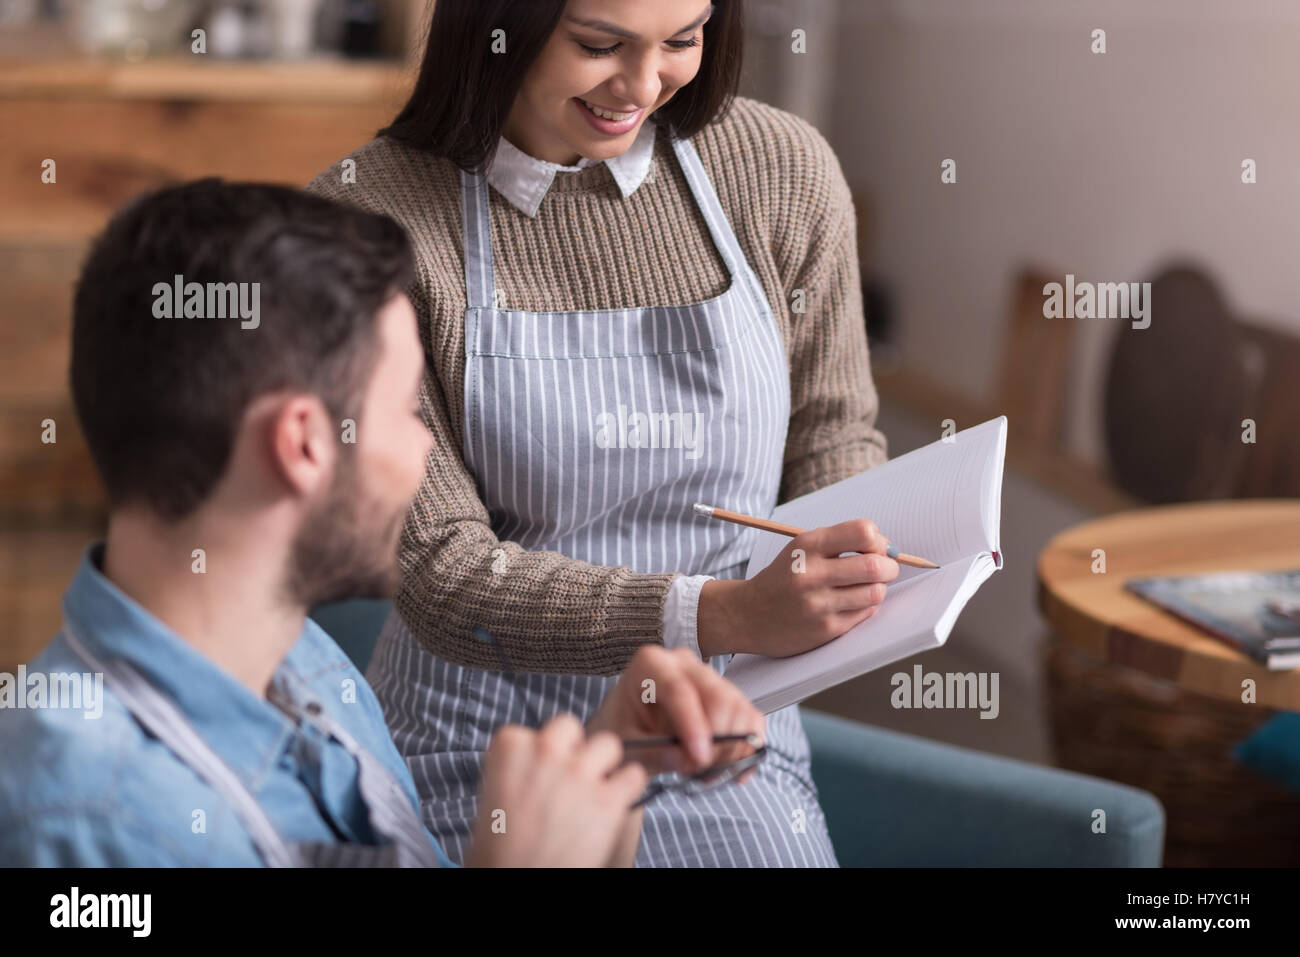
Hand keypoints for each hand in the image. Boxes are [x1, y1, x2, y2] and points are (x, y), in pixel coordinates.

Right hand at [464, 714, 647, 867]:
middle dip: (575, 749)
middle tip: (571, 778)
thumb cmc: (500, 846)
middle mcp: (545, 751)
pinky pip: (634, 775)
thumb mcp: (496, 792)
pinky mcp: (607, 800)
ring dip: (605, 765)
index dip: (544, 754)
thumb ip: (524, 766)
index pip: (536, 731)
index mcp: (510, 745)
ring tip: (595, 791)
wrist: (514, 880)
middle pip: (572, 727)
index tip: (540, 777)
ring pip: (609, 744)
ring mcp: (578, 773)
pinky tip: (615, 803)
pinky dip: (628, 788)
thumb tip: (552, 759)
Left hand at [587, 645, 765, 778]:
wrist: (628, 730)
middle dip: (716, 741)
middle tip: (699, 773)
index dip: (693, 727)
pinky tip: (732, 771)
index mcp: (651, 664)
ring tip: (705, 773)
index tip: (699, 759)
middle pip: (718, 696)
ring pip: (738, 708)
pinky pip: (751, 718)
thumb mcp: (625, 744)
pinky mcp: (728, 696)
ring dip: (731, 748)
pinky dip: (748, 748)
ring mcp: (710, 677)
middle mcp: (685, 664)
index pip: (679, 690)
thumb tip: (687, 759)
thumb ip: (653, 752)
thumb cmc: (622, 730)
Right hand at [697, 519, 899, 658]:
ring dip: (878, 588)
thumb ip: (840, 543)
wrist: (746, 615)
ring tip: (865, 588)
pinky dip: (866, 606)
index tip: (876, 547)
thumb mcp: (801, 549)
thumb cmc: (783, 577)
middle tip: (886, 569)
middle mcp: (811, 574)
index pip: (863, 532)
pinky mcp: (825, 629)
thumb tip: (889, 549)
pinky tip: (849, 604)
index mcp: (806, 546)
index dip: (879, 540)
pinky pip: (866, 613)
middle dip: (889, 566)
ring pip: (875, 592)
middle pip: (874, 565)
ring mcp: (818, 604)